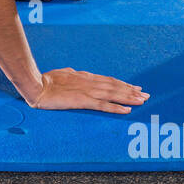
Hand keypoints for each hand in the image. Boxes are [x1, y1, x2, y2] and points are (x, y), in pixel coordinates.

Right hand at [29, 68, 149, 113]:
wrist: (38, 85)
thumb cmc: (47, 80)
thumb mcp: (64, 74)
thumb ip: (73, 75)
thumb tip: (77, 73)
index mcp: (86, 77)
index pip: (109, 80)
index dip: (123, 84)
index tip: (134, 87)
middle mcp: (90, 82)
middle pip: (115, 86)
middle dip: (131, 91)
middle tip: (146, 95)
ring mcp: (88, 91)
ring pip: (114, 94)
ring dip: (129, 97)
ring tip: (142, 101)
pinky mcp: (83, 101)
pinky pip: (103, 105)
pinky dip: (116, 107)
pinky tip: (127, 110)